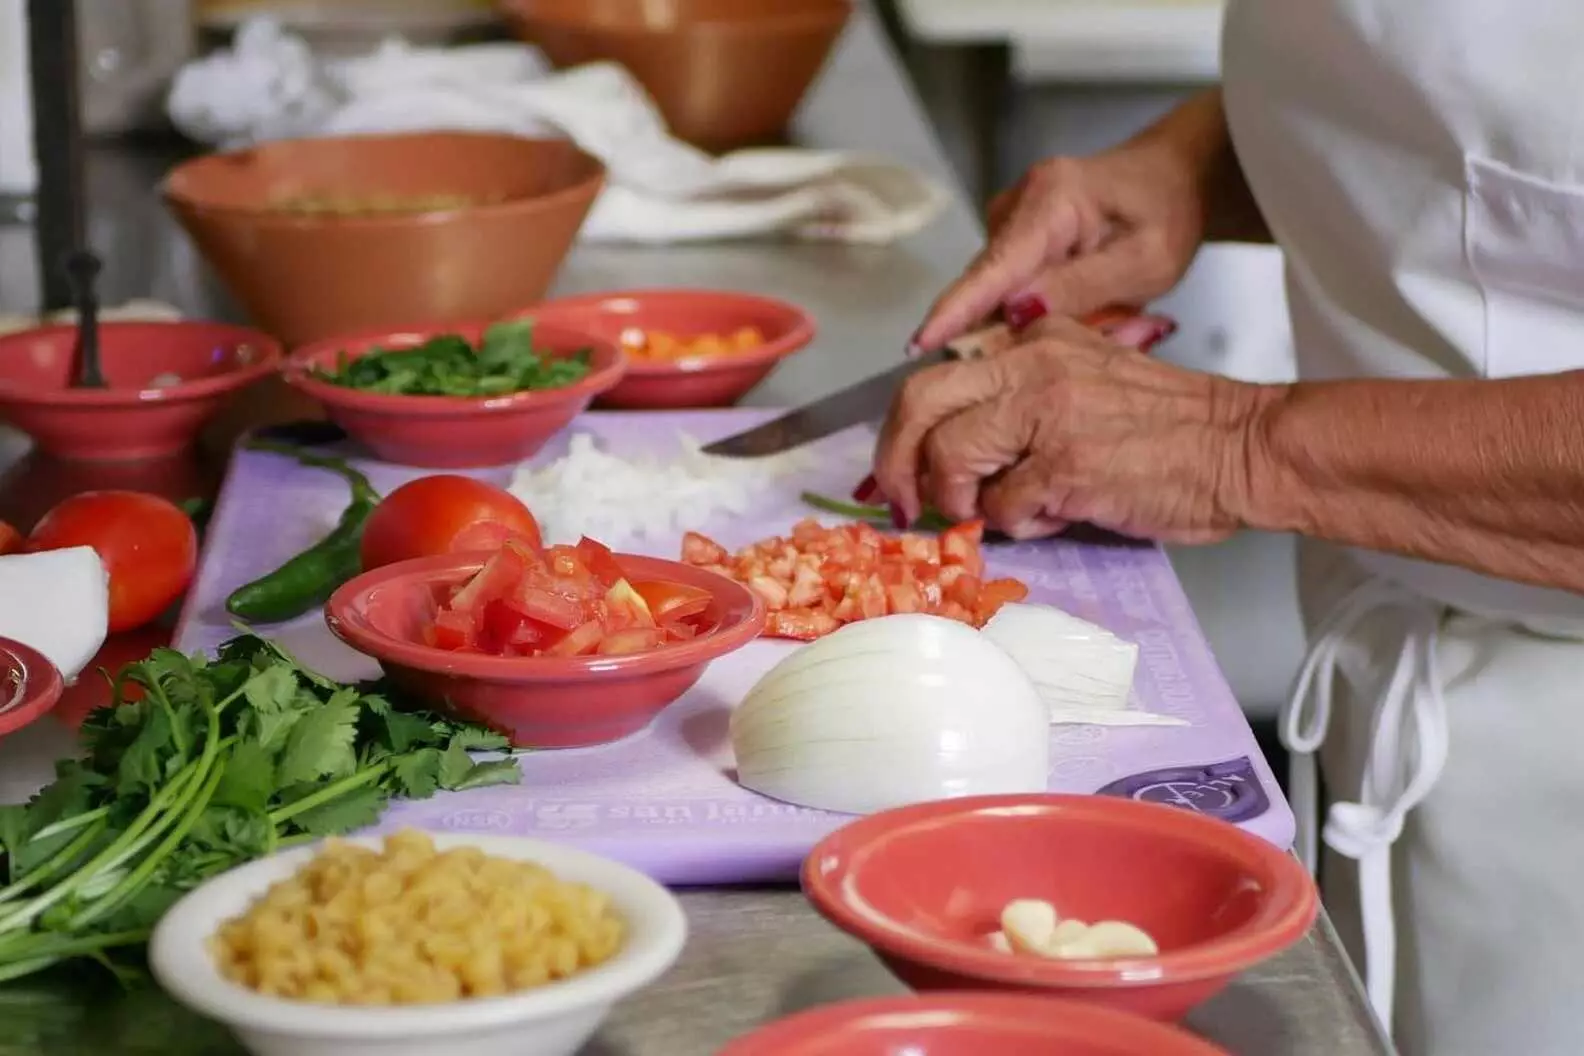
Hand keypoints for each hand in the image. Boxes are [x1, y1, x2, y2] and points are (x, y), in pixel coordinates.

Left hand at [873, 315, 1276, 542]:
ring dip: (960, 500)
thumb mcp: (1087, 380)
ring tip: (997, 513)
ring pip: (950, 455)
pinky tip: (1054, 517)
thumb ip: (1022, 400)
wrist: (1244, 448)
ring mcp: (1048, 412)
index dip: (904, 433)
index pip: (936, 375)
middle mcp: (1033, 364)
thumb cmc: (1173, 429)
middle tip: (906, 505)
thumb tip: (951, 454)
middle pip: (920, 402)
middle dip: (897, 463)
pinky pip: (1001, 506)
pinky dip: (1016, 525)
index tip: (903, 475)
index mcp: (1035, 341)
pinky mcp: (1066, 463)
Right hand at [911, 103, 1221, 353]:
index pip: (993, 267)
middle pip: (992, 289)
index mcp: (1050, 199)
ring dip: (1043, 321)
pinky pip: (1012, 291)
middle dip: (1024, 330)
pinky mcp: (1011, 240)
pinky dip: (1046, 309)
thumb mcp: (1145, 261)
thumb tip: (1014, 313)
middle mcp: (1016, 205)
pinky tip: (1094, 303)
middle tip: (1102, 332)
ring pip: (1003, 296)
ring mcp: (1009, 221)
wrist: (1174, 178)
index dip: (956, 310)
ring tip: (1115, 312)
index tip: (921, 343)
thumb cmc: (1168, 212)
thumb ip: (1081, 287)